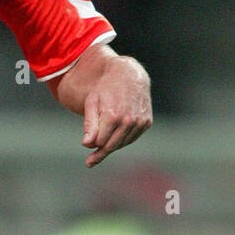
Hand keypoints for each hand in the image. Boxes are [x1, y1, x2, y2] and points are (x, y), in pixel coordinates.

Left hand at [81, 53, 151, 167]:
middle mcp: (128, 120)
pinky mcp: (146, 122)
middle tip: (91, 160)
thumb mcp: (92, 103)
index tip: (87, 146)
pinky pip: (132, 138)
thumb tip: (87, 144)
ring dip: (112, 144)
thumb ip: (90, 125)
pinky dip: (123, 139)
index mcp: (113, 116)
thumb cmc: (105, 89)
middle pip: (111, 146)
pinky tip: (116, 133)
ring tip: (103, 141)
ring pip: (122, 144)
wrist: (129, 75)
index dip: (92, 145)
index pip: (100, 142)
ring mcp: (140, 122)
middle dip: (100, 151)